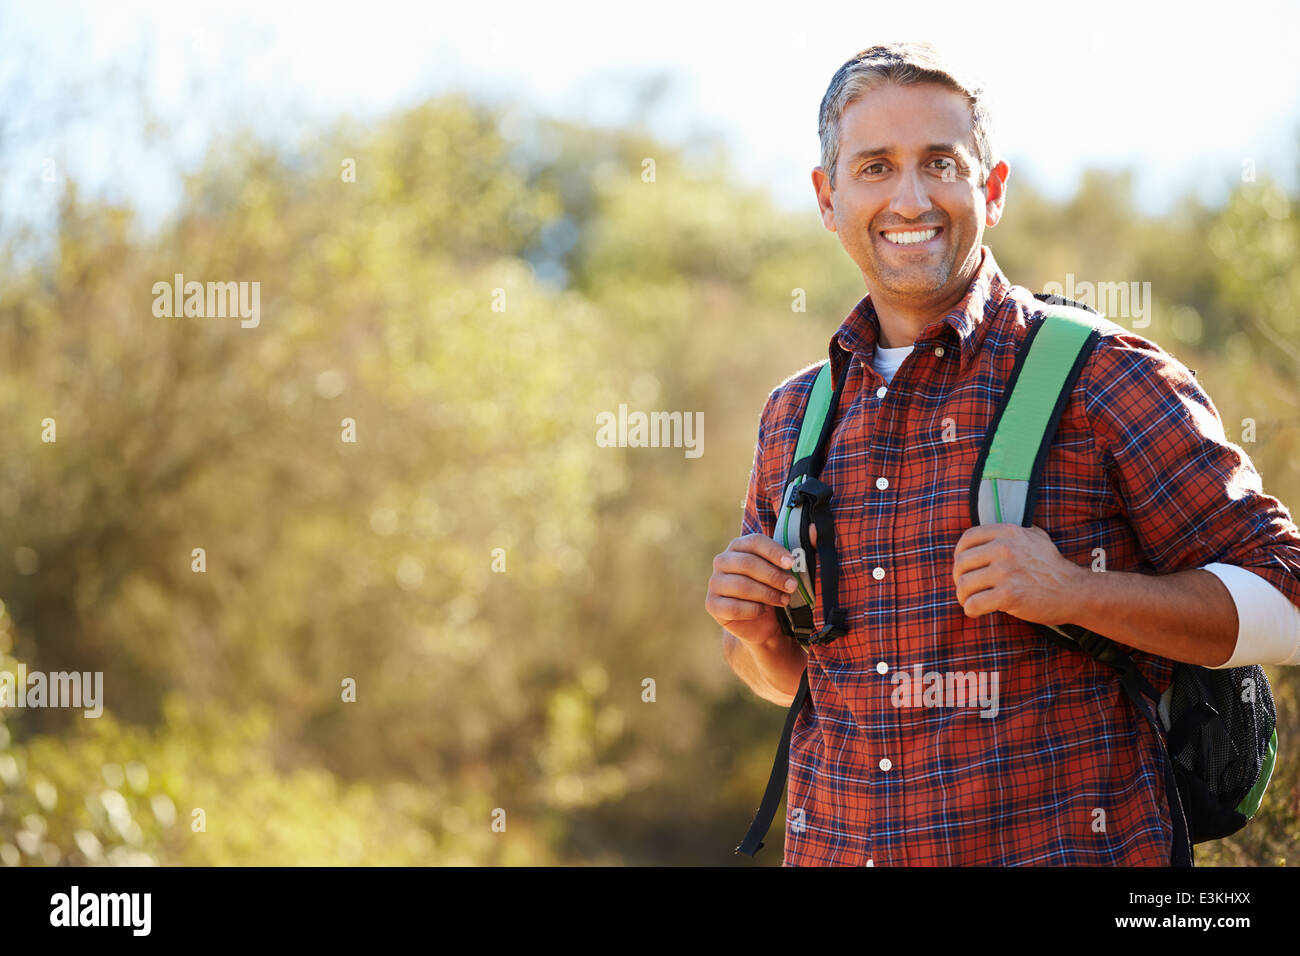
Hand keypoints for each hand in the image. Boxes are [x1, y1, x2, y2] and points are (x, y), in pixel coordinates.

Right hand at [706, 533, 801, 646]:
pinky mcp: (712, 604)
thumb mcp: (788, 571)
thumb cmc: (774, 590)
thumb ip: (801, 549)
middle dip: (773, 576)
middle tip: (792, 586)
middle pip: (747, 563)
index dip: (774, 552)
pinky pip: (733, 607)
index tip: (792, 564)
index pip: (754, 541)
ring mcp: (714, 583)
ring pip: (741, 585)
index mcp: (739, 546)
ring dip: (767, 594)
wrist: (761, 623)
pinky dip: (753, 609)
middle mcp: (722, 561)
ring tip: (783, 600)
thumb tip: (815, 528)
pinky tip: (763, 610)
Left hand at [952, 524, 1085, 625]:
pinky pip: (974, 604)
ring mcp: (1006, 572)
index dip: (959, 553)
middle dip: (959, 577)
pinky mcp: (1009, 595)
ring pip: (964, 584)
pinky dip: (970, 610)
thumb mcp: (1036, 536)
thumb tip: (986, 536)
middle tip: (966, 588)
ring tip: (970, 600)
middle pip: (961, 562)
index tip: (963, 566)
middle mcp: (1004, 549)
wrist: (1075, 591)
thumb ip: (1012, 533)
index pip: (967, 538)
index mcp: (1008, 532)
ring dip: (962, 596)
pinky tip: (977, 611)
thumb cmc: (1052, 567)